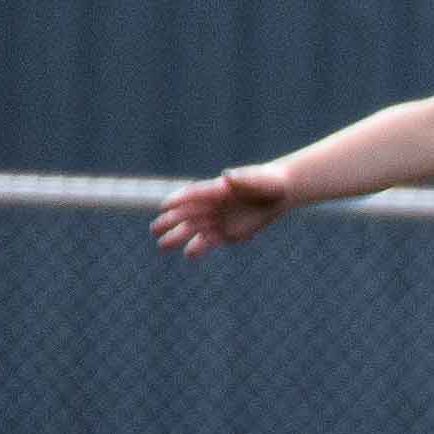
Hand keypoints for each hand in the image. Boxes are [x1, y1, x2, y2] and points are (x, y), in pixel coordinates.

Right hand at [151, 165, 288, 254]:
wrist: (278, 193)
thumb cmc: (267, 182)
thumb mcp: (257, 180)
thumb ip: (241, 179)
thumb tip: (227, 176)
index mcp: (215, 189)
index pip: (192, 194)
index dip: (178, 200)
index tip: (165, 206)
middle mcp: (211, 205)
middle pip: (185, 214)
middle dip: (169, 222)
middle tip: (154, 230)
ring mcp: (216, 220)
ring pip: (191, 231)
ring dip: (177, 238)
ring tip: (162, 247)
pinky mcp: (225, 234)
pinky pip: (208, 243)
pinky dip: (198, 249)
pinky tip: (189, 257)